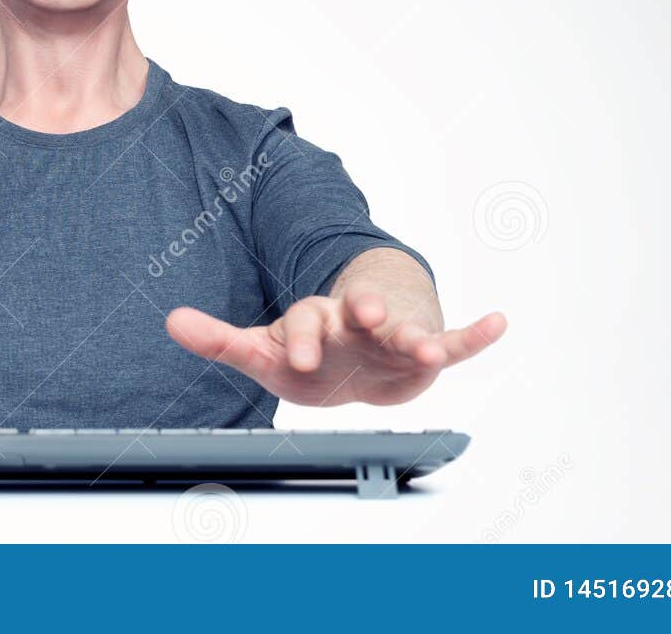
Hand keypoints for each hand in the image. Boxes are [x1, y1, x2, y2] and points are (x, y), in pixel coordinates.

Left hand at [165, 285, 505, 406]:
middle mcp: (354, 318)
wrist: (356, 356)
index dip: (302, 337)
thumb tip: (170, 321)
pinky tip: (499, 321)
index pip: (305, 321)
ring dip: (416, 333)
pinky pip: (454, 341)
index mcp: (314, 318)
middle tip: (365, 314)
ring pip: (404, 329)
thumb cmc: (311, 351)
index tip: (299, 357)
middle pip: (356, 313)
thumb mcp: (263, 350)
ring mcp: (391, 332)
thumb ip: (220, 339)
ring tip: (428, 344)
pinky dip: (476, 335)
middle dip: (360, 314)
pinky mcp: (422, 348)